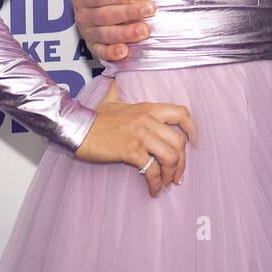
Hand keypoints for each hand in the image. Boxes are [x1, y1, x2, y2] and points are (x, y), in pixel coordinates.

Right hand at [68, 0, 154, 61]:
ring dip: (126, 33)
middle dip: (129, 12)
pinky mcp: (94, 46)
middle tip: (149, 9)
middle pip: (106, 15)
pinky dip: (112, 53)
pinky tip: (124, 51)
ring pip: (107, 34)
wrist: (86, 6)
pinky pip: (102, 52)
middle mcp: (83, 15)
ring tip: (145, 30)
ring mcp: (89, 32)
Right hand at [75, 79, 198, 197]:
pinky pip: (152, 170)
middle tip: (177, 175)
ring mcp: (140, 136)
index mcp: (147, 108)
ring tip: (165, 185)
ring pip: (170, 157)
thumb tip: (113, 80)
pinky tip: (153, 190)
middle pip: (179, 142)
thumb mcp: (110, 100)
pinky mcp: (131, 151)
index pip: (181, 113)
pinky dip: (155, 184)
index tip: (194, 143)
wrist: (77, 129)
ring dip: (171, 175)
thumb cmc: (93, 118)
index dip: (192, 129)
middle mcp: (148, 120)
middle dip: (182, 162)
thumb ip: (116, 90)